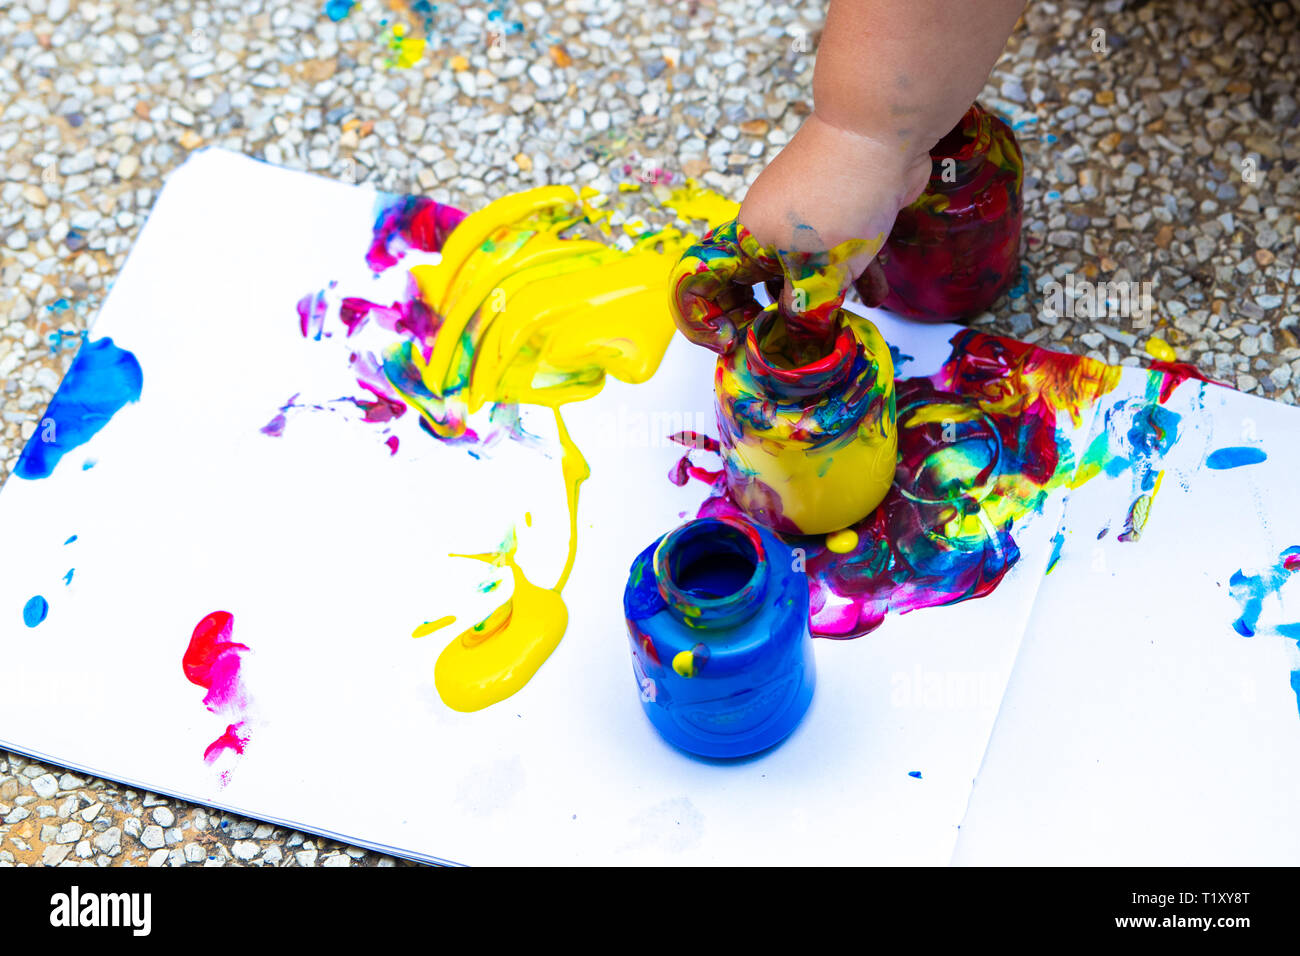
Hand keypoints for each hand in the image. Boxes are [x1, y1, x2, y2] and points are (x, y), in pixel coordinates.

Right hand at [669, 112, 931, 352]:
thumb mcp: (820, 272)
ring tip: (842, 326)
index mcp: (749, 239)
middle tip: (799, 344)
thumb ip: (805, 315)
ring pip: (807, 269)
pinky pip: (839, 252)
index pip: (711, 284)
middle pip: (763, 282)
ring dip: (826, 298)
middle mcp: (770, 226)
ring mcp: (805, 215)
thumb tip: (797, 348)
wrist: (881, 130)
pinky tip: (876, 295)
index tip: (739, 346)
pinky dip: (854, 274)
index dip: (715, 318)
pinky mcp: (841, 208)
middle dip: (781, 316)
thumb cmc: (838, 200)